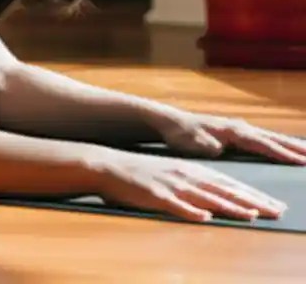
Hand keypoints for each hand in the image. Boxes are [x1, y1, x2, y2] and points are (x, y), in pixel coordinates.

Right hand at [93, 149, 286, 221]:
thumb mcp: (171, 174)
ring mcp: (169, 185)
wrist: (106, 165)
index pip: (229, 183)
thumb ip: (192, 187)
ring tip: (250, 215)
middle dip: (252, 200)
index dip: (253, 194)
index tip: (274, 204)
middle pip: (224, 190)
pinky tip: (203, 217)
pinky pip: (174, 204)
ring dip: (228, 206)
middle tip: (276, 211)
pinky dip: (189, 211)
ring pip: (204, 197)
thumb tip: (213, 204)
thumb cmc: (139, 173)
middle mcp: (185, 175)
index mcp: (191, 170)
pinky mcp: (153, 194)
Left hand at [157, 112, 305, 164]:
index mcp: (233, 132)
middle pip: (273, 138)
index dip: (283, 153)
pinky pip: (263, 137)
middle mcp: (240, 128)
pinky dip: (278, 142)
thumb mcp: (192, 144)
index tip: (302, 161)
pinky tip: (285, 146)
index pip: (264, 145)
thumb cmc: (181, 135)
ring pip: (270, 136)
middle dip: (295, 147)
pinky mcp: (236, 131)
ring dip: (289, 144)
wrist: (170, 122)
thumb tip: (218, 150)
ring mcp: (239, 128)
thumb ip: (207, 147)